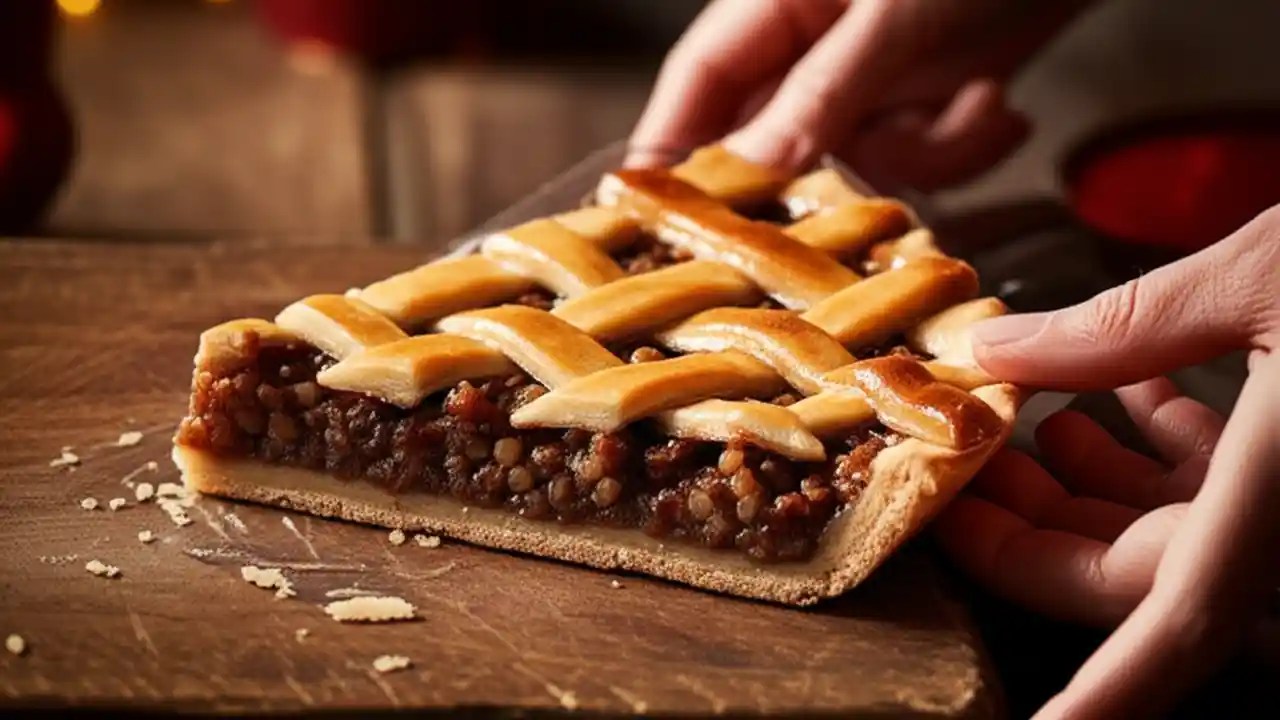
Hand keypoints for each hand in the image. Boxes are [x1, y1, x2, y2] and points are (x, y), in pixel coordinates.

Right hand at [627, 0, 1090, 188]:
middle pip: (771, 143)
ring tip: (979, 101)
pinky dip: (962, 146)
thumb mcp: (895, 15)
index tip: (661, 217)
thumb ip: (821, 93)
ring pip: (851, 167)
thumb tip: (753, 171)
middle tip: (856, 206)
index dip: (671, 151)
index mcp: (776, 6)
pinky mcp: (919, 106)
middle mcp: (809, 49)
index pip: (697, 83)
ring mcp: (865, 82)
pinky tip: (997, 102)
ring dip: (921, 154)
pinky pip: (911, 164)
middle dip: (826, 177)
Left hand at [936, 205, 1279, 717]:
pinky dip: (1158, 450)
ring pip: (1172, 530)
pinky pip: (1224, 487)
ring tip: (1022, 420)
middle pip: (1133, 572)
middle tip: (958, 472)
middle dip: (1033, 532)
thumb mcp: (1269, 275)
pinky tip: (1115, 394)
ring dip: (1086, 486)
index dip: (1101, 701)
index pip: (1172, 631)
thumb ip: (1124, 328)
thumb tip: (999, 350)